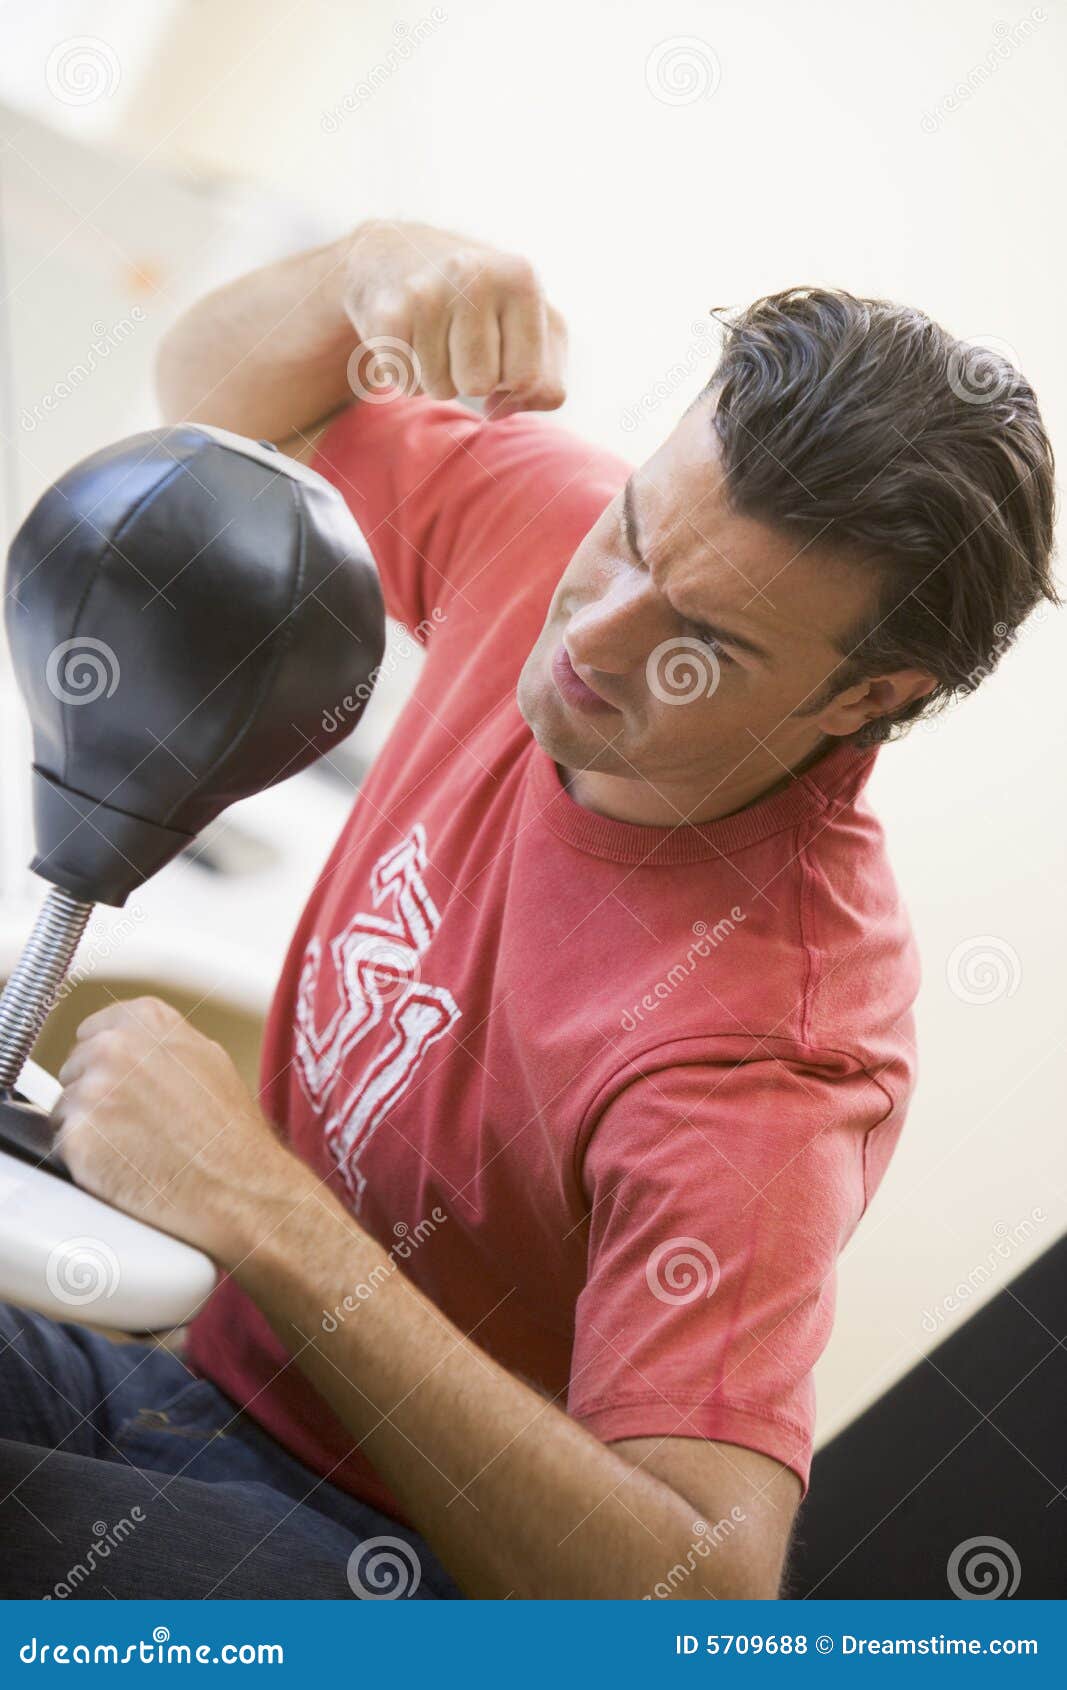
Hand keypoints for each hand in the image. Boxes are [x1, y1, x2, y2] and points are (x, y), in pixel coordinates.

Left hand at [51, 996, 305, 1264]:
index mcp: (145, 1021)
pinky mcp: (76, 1135)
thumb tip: (131, 1043)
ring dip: (89, 1130)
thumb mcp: (207, 1059)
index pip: (93, 1031)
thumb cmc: (230, 1133)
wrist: (237, 1187)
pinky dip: (86, 1162)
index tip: (120, 1084)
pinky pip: (63, 1147)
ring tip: (135, 1148)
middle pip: (75, 1070)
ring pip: (66, 1109)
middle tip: (135, 1125)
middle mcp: (113, 1047)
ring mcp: (91, 1090)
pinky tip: (123, 1167)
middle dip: (95, 1096)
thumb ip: (160, 1042)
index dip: (106, 1063)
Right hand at [343, 220, 567, 419]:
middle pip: (480, 385)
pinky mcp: (387, 314)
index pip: (527, 377)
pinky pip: (406, 385)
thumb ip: (547, 382)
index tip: (501, 351)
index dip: (512, 381)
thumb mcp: (534, 328)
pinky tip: (410, 339)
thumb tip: (498, 408)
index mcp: (521, 278)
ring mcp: (427, 293)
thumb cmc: (482, 303)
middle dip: (472, 378)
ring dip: (438, 376)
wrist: (397, 254)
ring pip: (441, 390)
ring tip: (434, 335)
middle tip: (461, 340)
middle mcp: (475, 276)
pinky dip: (407, 375)